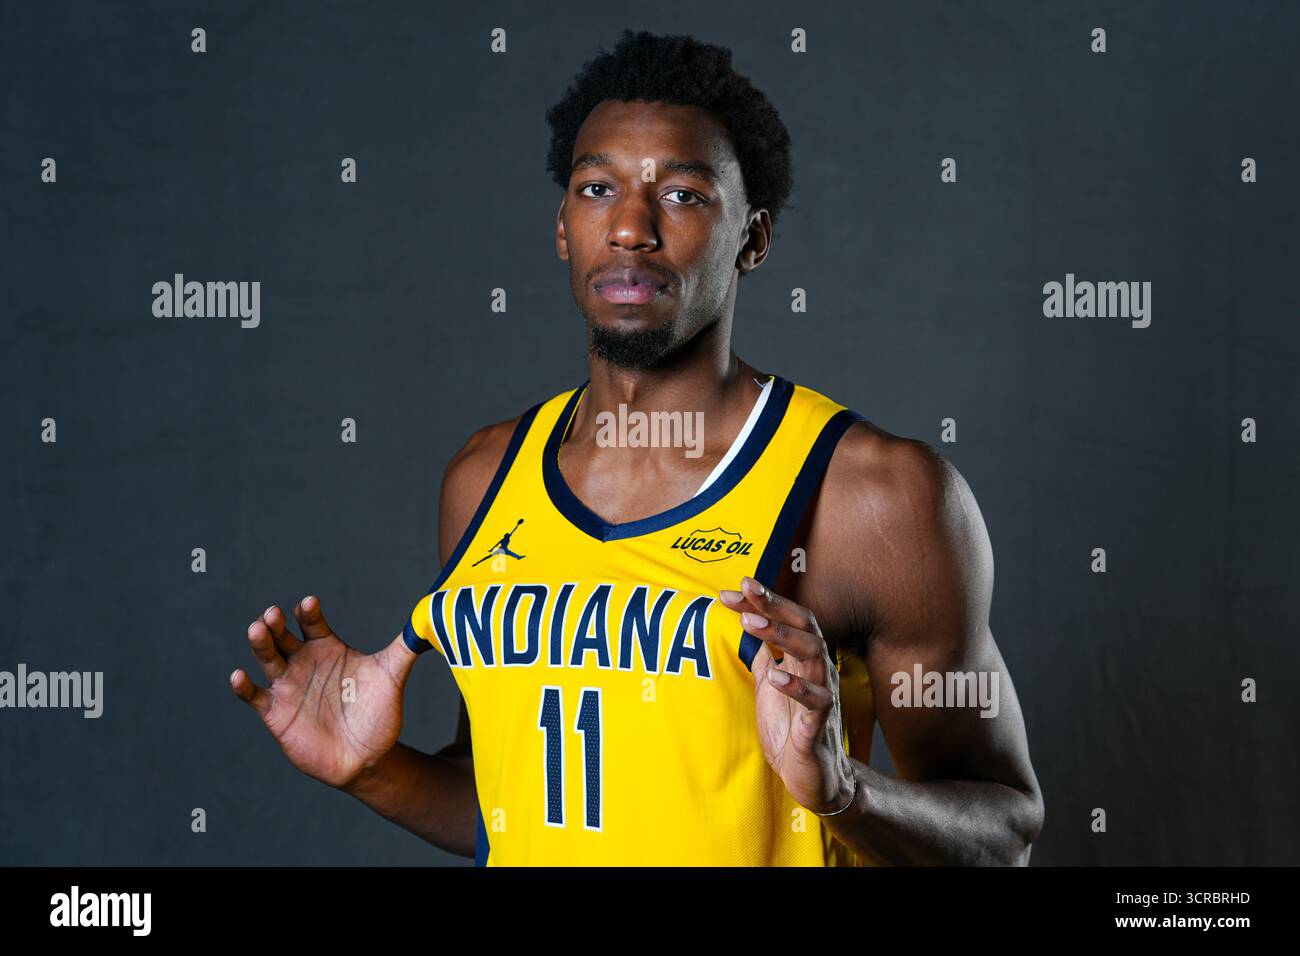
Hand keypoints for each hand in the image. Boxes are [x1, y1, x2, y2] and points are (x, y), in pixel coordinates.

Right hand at [230, 595, 416, 789]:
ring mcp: (288, 686)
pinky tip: (239, 676)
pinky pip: (255, 696)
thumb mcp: (391, 676)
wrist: (369, 757)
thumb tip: (429, 620)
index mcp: (327, 647)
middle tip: (272, 613)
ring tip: (258, 629)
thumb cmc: (377, 712)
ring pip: (267, 658)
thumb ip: (405, 648)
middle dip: (275, 623)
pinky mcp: (275, 712)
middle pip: (283, 635)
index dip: (309, 612)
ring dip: (260, 644)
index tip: (309, 604)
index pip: (313, 622)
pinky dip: (244, 687)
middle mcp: (303, 661)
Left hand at [719, 576, 854, 814]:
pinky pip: (817, 700)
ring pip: (815, 655)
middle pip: (804, 626)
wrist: (814, 777)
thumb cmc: (792, 728)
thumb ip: (763, 655)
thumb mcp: (770, 686)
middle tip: (747, 591)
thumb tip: (748, 620)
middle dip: (775, 606)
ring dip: (783, 636)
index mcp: (804, 659)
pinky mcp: (821, 724)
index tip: (731, 591)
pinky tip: (776, 676)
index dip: (762, 602)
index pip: (788, 619)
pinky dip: (797, 686)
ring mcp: (824, 694)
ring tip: (754, 624)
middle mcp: (818, 669)